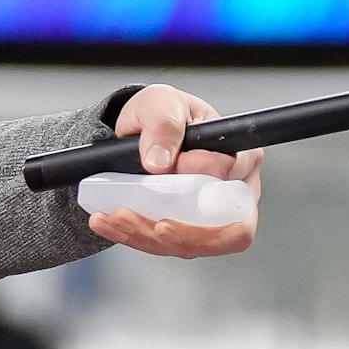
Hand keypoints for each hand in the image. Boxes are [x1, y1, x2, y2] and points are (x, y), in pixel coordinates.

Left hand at [84, 87, 262, 259]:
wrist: (138, 130)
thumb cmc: (164, 114)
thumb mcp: (162, 103)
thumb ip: (165, 124)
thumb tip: (160, 162)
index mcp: (239, 160)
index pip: (240, 187)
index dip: (212, 180)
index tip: (181, 163)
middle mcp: (229, 195)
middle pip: (226, 234)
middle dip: (188, 235)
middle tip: (157, 225)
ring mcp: (206, 219)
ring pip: (188, 245)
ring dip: (149, 235)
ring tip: (117, 217)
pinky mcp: (179, 231)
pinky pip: (160, 244)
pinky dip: (131, 235)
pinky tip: (108, 222)